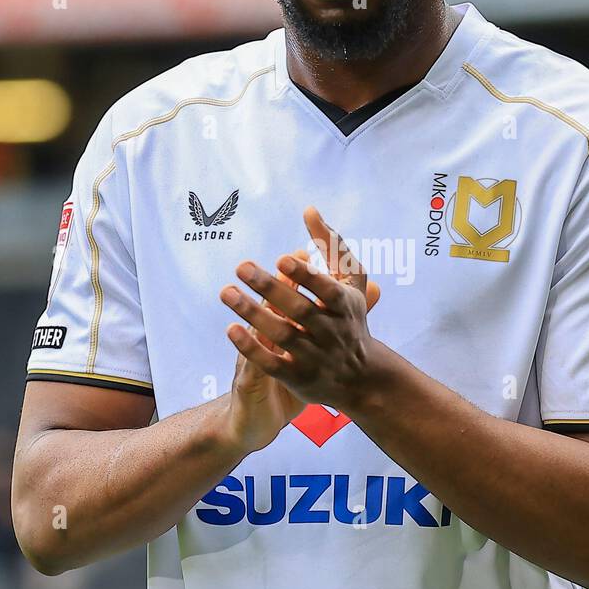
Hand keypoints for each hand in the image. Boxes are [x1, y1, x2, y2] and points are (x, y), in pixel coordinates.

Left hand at [221, 207, 381, 410]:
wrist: (362, 377)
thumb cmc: (352, 318)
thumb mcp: (352, 282)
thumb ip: (331, 246)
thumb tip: (309, 210)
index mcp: (344, 305)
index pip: (326, 289)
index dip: (305, 275)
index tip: (282, 258)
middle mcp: (331, 331)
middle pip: (300, 310)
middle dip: (270, 288)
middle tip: (241, 266)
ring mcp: (315, 357)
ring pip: (283, 335)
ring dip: (253, 314)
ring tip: (226, 292)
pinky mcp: (299, 378)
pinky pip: (273, 364)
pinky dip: (252, 348)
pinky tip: (230, 329)